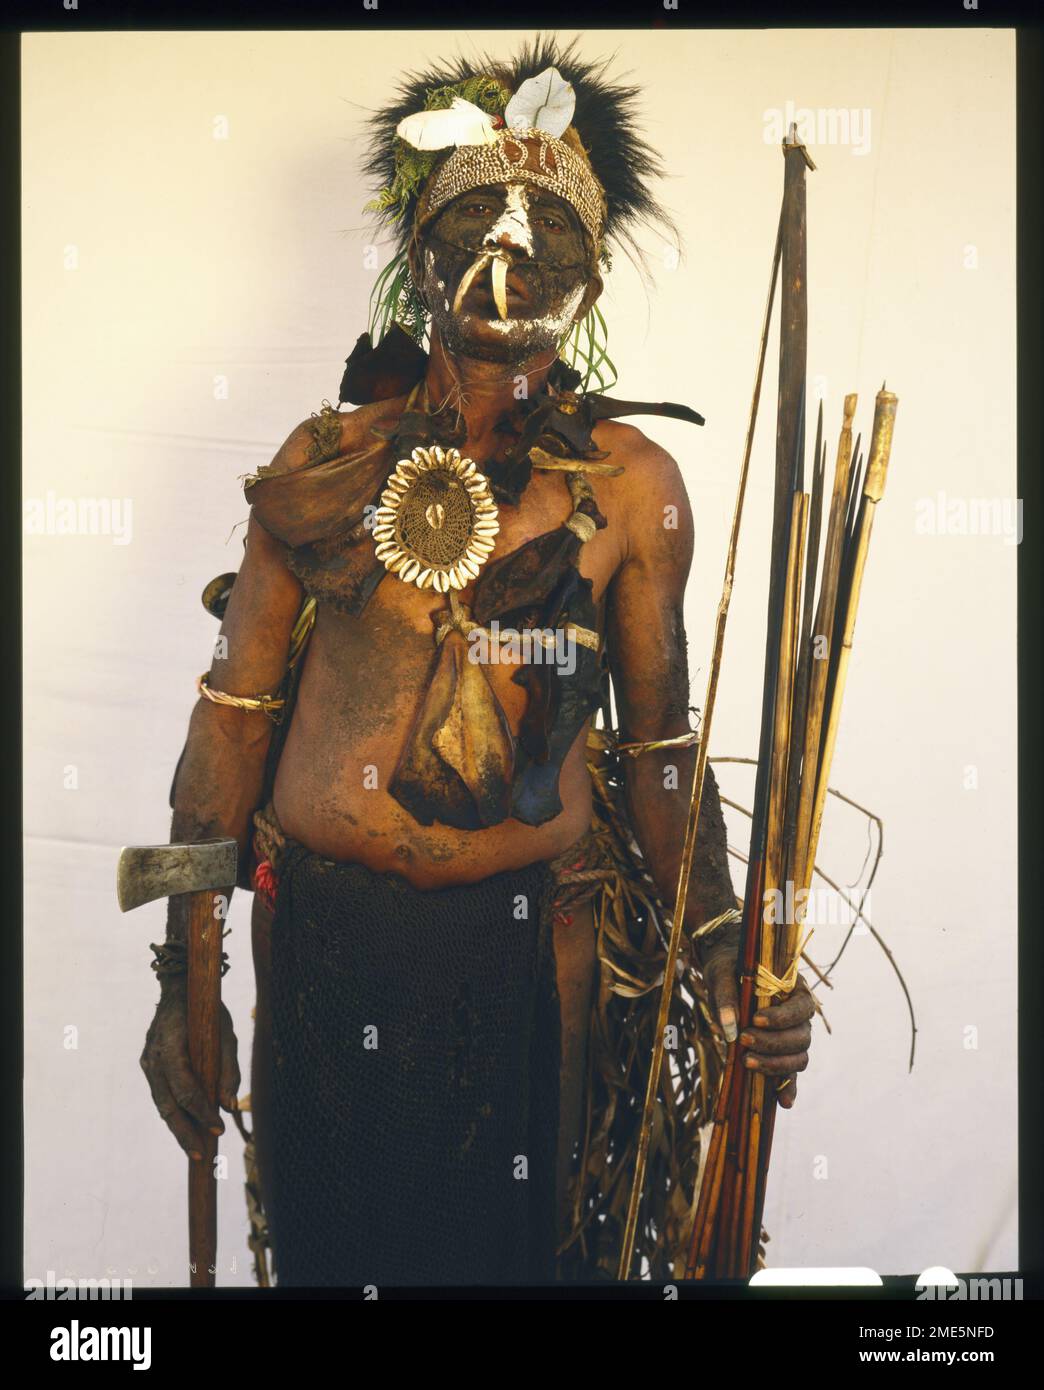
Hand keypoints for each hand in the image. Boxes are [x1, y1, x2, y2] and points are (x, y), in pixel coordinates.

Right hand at [140, 977, 240, 1158]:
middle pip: (168, 1106)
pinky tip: (188, 1127)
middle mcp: (153, 1058)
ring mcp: (147, 1062)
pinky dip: (175, 1112)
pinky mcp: (149, 1066)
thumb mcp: (225, 1032)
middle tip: (202, 1157)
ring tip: (196, 1150)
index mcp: (170, 1046)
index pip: (185, 1089)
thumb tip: (229, 1105)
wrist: (179, 986)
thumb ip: (228, 1068)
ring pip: (162, 1104)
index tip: (218, 1129)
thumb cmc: (207, 1008)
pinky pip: (162, 1094)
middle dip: (185, 1133)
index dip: (201, 1112)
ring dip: (178, 1128)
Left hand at [700, 936, 813, 1109]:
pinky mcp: (782, 1053)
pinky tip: (783, 1103)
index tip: (755, 1020)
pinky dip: (788, 1088)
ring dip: (775, 1064)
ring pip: (799, 1057)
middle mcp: (800, 1014)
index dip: (782, 1018)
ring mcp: (794, 1035)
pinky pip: (791, 1074)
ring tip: (746, 1062)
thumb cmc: (728, 968)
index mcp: (795, 988)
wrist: (727, 972)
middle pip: (802, 1037)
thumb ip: (726, 996)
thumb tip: (729, 1029)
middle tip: (743, 1039)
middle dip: (773, 1043)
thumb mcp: (722, 974)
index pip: (801, 1008)